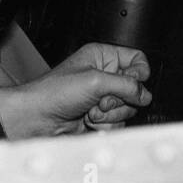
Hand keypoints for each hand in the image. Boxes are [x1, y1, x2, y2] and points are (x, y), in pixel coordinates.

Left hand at [0, 43, 151, 137]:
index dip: (138, 73)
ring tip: (89, 110)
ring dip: (110, 114)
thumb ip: (126, 85)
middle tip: (100, 99)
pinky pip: (118, 123)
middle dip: (119, 98)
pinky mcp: (100, 116)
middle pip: (136, 89)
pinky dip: (105, 125)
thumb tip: (145, 94)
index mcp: (101, 56)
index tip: (130, 82)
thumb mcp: (94, 80)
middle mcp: (103, 75)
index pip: (138, 59)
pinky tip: (87, 121)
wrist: (37, 118)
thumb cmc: (54, 92)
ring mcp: (102, 97)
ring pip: (128, 108)